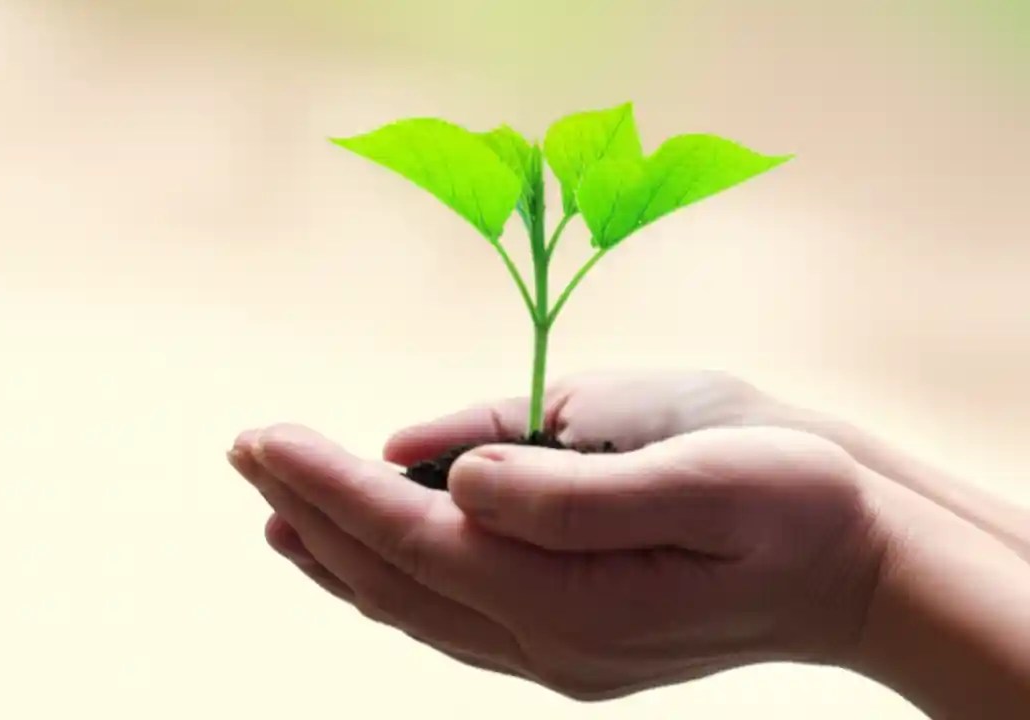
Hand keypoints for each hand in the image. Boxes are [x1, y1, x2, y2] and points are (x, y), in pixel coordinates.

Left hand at [227, 420, 889, 700]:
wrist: (863, 566)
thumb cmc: (796, 498)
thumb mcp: (697, 468)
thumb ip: (568, 484)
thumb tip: (450, 470)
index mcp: (572, 594)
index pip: (412, 534)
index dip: (328, 484)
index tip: (261, 437)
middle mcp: (548, 640)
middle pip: (395, 575)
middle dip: (312, 510)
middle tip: (247, 450)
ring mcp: (556, 651)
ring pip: (414, 605)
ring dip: (338, 552)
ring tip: (276, 508)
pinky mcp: (571, 641)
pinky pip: (451, 615)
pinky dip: (392, 581)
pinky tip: (363, 560)